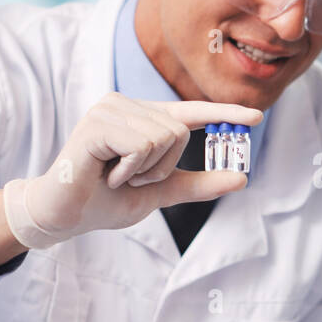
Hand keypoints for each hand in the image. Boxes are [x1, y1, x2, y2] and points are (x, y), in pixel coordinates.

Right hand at [3, 93, 262, 248]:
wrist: (64, 216)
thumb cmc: (105, 200)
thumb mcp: (159, 192)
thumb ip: (196, 184)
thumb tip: (240, 178)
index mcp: (144, 119)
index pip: (191, 112)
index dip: (225, 113)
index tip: (258, 116)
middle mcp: (127, 105)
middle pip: (181, 130)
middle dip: (162, 166)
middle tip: (130, 178)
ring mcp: (110, 110)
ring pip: (164, 137)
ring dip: (145, 170)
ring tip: (116, 176)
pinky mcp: (97, 123)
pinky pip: (142, 145)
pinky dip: (131, 169)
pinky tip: (107, 174)